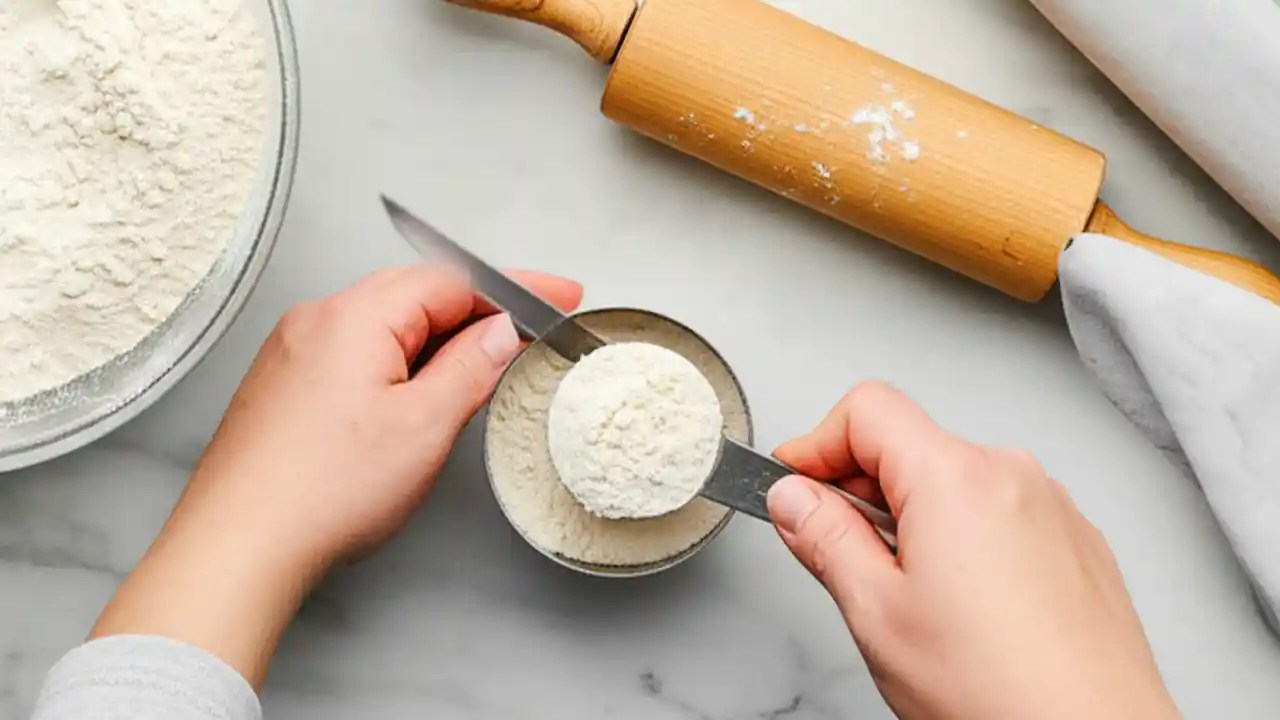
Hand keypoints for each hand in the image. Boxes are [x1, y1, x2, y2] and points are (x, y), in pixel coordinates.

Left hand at [91, 265, 582, 686]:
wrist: (238, 545)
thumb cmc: (321, 491)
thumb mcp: (424, 426)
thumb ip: (470, 367)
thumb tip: (499, 331)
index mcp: (354, 316)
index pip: (452, 280)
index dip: (513, 287)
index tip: (556, 296)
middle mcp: (318, 321)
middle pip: (417, 294)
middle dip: (479, 310)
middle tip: (530, 330)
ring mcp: (294, 352)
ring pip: (385, 325)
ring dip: (438, 339)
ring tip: (479, 371)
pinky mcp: (285, 386)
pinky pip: (356, 352)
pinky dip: (399, 361)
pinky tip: (418, 395)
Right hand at [768, 382, 1177, 719]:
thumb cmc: (1002, 691)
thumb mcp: (876, 612)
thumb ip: (823, 538)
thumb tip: (793, 498)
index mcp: (956, 478)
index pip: (867, 410)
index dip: (816, 444)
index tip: (794, 483)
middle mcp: (1012, 475)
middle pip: (910, 444)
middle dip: (862, 489)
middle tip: (840, 553)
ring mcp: (1052, 506)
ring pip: (955, 481)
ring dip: (914, 517)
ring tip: (911, 596)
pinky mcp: (1076, 541)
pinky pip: (999, 512)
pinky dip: (964, 538)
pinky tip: (961, 605)